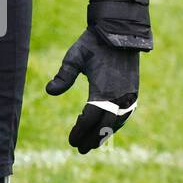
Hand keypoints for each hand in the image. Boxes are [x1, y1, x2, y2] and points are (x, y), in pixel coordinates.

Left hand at [45, 28, 139, 153]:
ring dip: (104, 134)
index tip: (71, 141)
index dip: (80, 131)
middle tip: (79, 149)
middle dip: (91, 139)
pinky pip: (123, 115)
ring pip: (116, 123)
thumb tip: (49, 91)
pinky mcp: (133, 93)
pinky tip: (104, 128)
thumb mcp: (75, 56)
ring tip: (91, 143)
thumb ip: (64, 75)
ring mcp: (128, 96)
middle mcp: (119, 97)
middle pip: (104, 127)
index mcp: (104, 90)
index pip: (90, 118)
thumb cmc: (94, 44)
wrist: (120, 33)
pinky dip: (113, 125)